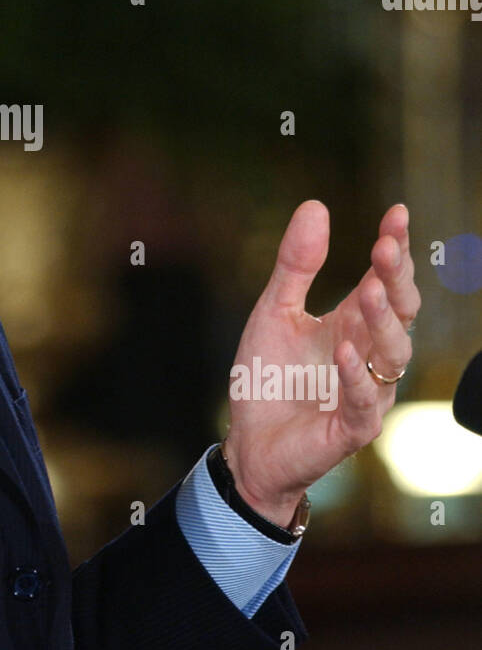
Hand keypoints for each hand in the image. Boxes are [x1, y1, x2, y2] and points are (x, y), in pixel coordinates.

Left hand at [225, 201, 419, 527]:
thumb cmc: (268, 379)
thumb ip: (296, 265)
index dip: (396, 248)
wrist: (248, 443)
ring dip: (381, 321)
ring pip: (393, 354)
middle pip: (401, 312)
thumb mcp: (274, 311)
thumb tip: (316, 205)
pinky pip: (364, 401)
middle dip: (396, 279)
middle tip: (385, 246)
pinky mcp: (351, 428)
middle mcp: (369, 355)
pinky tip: (344, 352)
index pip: (386, 280)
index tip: (397, 213)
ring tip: (367, 290)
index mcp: (353, 324)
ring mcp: (366, 391)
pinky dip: (355, 376)